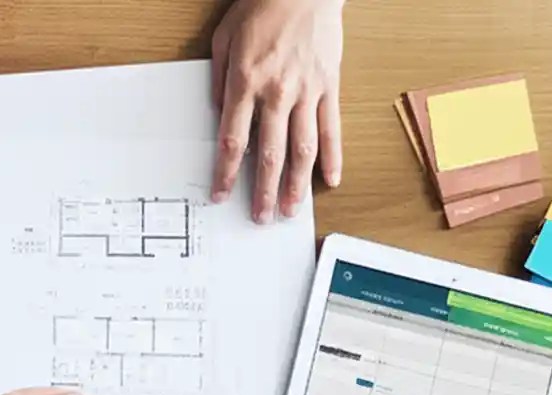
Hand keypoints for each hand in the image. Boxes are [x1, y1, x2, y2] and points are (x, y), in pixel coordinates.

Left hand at [210, 0, 343, 222]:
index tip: (220, 195)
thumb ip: (219, 80)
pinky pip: (332, 128)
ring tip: (290, 210)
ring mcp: (307, 92)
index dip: (225, 173)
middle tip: (259, 217)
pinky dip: (333, 157)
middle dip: (261, 191)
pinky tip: (330, 180)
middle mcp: (277, 93)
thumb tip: (219, 114)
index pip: (232, 140)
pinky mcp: (329, 86)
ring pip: (302, 149)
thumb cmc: (261, 7)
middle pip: (268, 154)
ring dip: (296, 184)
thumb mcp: (223, 39)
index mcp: (245, 83)